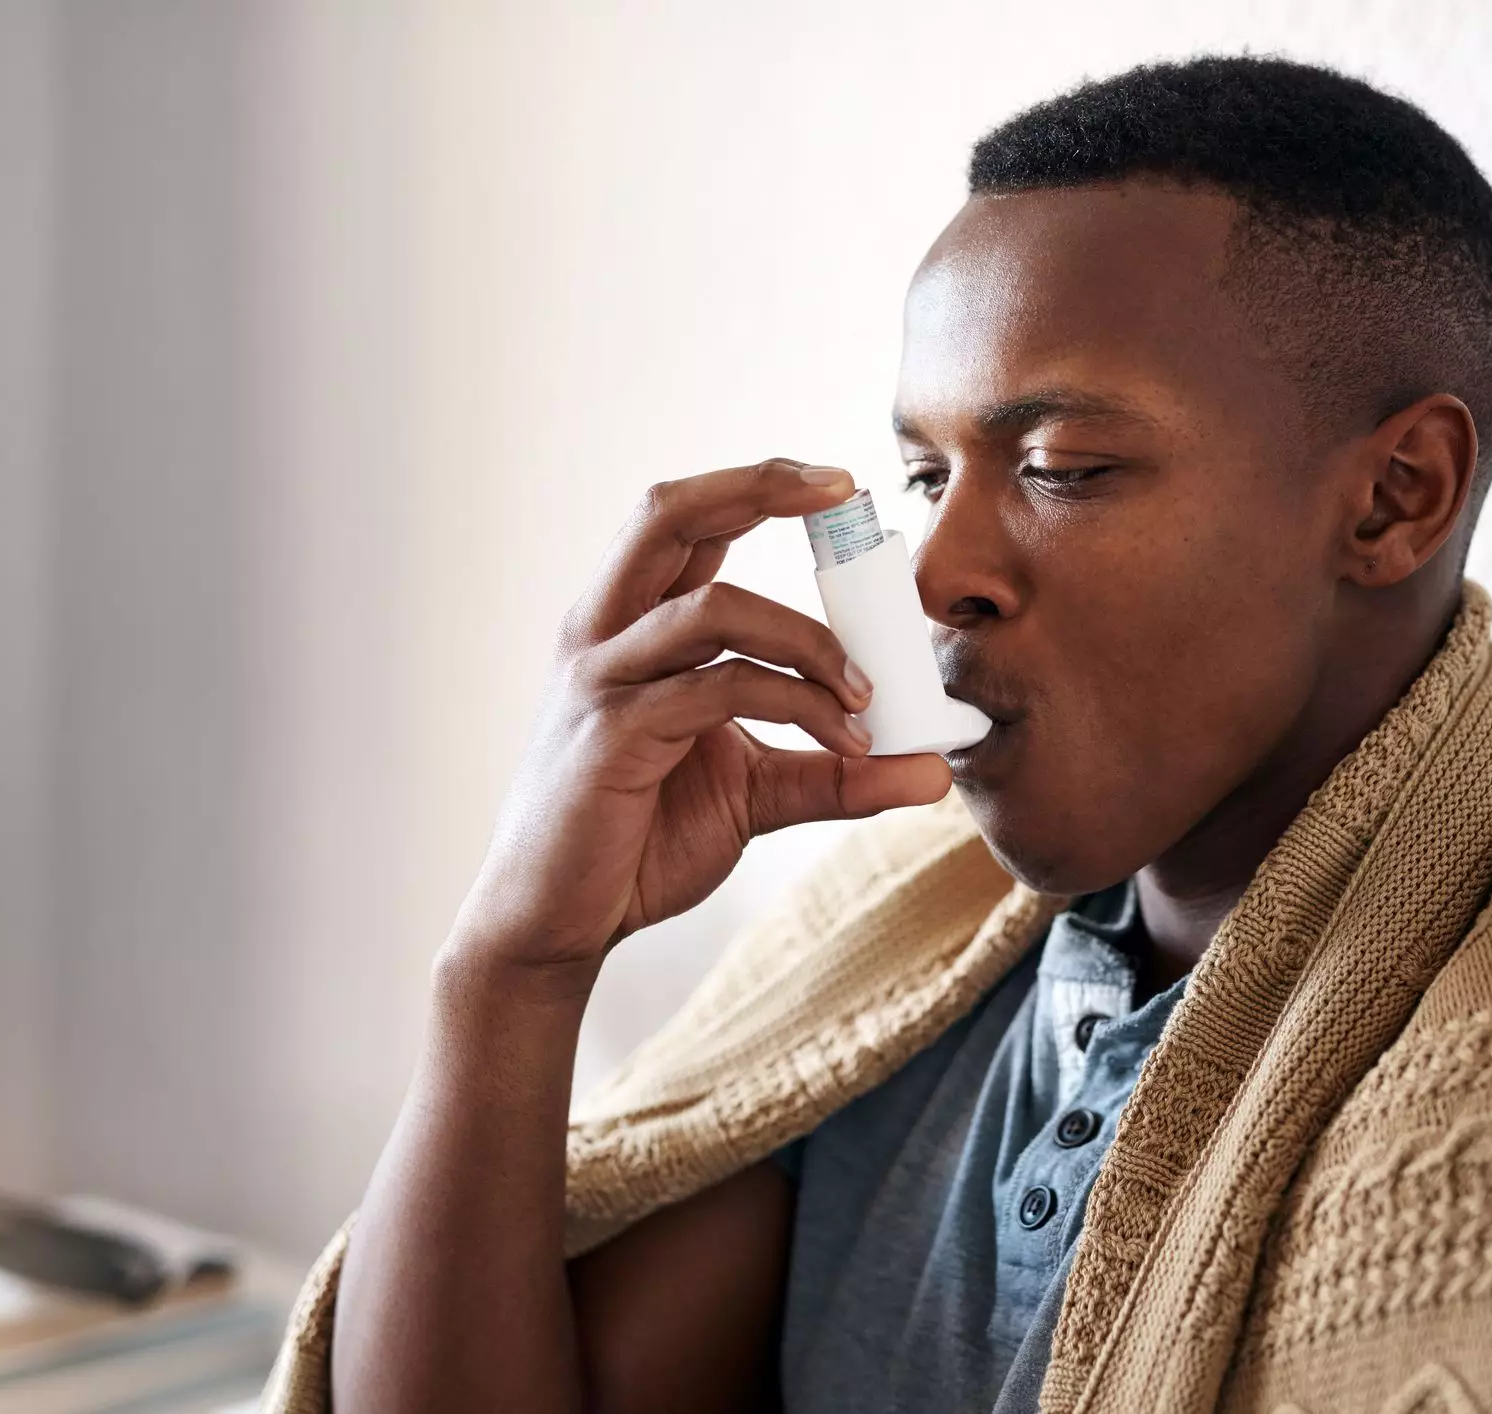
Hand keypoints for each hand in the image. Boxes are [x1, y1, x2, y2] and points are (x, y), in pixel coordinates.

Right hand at [448, 459, 953, 975]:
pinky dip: (797, 701)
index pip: (688, 522)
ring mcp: (602, 679)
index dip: (758, 486)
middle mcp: (605, 632)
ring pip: (712, 605)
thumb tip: (933, 768)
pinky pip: (719, 687)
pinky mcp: (612, 734)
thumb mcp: (756, 794)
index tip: (841, 485)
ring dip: (810, 640)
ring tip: (871, 696)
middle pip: (669, 513)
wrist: (557, 923)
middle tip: (844, 492)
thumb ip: (835, 771)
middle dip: (759, 485)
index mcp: (631, 626)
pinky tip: (846, 740)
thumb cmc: (639, 843)